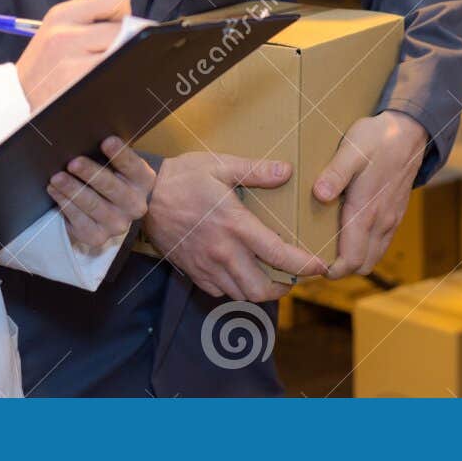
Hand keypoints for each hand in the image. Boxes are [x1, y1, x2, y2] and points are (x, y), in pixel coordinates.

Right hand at [15, 0, 130, 113]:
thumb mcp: (57, 30)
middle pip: (124, 29)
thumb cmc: (45, 66)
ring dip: (118, 62)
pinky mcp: (77, 84)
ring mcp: (71, 61)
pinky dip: (113, 78)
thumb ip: (91, 21)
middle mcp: (65, 34)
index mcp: (62, 14)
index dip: (121, 13)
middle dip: (121, 42)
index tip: (110, 28)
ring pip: (123, 53)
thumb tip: (134, 25)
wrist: (18, 99)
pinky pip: (115, 74)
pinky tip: (96, 82)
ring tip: (98, 69)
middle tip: (102, 54)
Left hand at [48, 137, 157, 250]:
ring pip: (93, 205)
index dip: (120, 154)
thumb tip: (84, 138)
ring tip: (57, 177)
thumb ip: (107, 153)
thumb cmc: (110, 176)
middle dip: (90, 173)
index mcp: (143, 181)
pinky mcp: (98, 237)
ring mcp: (118, 224)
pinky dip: (65, 204)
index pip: (133, 165)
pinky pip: (79, 220)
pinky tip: (55, 191)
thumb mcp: (116, 164)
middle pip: (111, 187)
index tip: (106, 141)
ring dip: (72, 190)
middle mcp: (135, 205)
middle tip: (73, 162)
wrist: (111, 210)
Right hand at [143, 152, 327, 301]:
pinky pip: (220, 292)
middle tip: (294, 278)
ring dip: (260, 292)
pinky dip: (235, 289)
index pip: (278, 255)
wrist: (142, 197)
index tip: (319, 267)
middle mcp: (223, 252)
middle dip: (284, 289)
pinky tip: (240, 275)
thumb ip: (256, 171)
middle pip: (261, 289)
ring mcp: (206, 265)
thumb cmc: (182, 177)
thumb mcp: (220, 165)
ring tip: (271, 279)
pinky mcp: (193, 271)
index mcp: (235, 225)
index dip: (304, 266)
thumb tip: (287, 171)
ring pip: (241, 295)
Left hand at [314, 111, 428, 278]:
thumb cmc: (376, 139)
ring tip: (327, 249)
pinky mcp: (394, 215)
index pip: (351, 260)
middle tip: (313, 257)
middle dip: (339, 269)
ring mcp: (391, 220)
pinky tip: (346, 233)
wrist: (409, 132)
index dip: (331, 271)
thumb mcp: (351, 150)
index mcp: (367, 211)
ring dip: (352, 260)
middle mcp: (381, 221)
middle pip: (361, 265)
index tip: (310, 265)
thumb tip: (319, 195)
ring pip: (372, 256)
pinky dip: (364, 249)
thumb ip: (335, 173)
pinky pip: (379, 244)